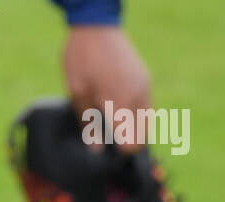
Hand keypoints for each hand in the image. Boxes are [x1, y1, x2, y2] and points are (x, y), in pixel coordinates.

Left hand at [63, 26, 150, 151]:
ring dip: (132, 129)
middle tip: (108, 140)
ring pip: (146, 123)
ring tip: (112, 125)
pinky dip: (135, 115)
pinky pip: (145, 107)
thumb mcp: (78, 95)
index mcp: (121, 104)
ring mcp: (145, 86)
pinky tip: (117, 110)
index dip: (118, 154)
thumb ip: (89, 125)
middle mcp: (139, 97)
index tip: (105, 152)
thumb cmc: (82, 59)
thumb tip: (96, 150)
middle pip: (142, 137)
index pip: (131, 146)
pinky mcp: (145, 79)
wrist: (95, 24)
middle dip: (127, 143)